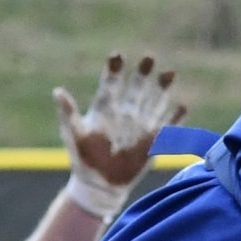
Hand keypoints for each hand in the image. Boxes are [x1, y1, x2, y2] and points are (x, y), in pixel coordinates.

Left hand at [56, 51, 186, 220]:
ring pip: (154, 101)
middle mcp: (124, 113)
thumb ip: (68, 113)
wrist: (99, 185)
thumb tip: (57, 91)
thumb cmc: (83, 160)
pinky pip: (167, 125)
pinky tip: (182, 105)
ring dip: (161, 88)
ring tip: (169, 73)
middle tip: (149, 57)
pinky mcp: (152, 141)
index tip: (118, 55)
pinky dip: (175, 116)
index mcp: (105, 109)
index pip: (111, 83)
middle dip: (143, 72)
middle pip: (136, 87)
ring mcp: (140, 125)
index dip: (115, 69)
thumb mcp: (74, 134)